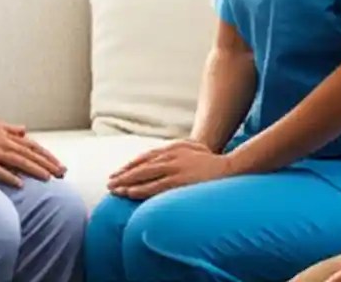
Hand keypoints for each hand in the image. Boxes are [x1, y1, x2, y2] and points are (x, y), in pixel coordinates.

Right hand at [0, 118, 64, 186]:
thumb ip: (8, 129)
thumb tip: (25, 130)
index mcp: (4, 135)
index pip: (31, 146)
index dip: (46, 156)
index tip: (59, 165)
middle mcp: (0, 142)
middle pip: (28, 154)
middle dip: (46, 164)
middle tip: (61, 174)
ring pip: (17, 161)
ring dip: (34, 170)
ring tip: (48, 178)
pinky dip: (9, 177)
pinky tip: (20, 185)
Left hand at [106, 139, 233, 198]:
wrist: (231, 169)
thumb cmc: (214, 162)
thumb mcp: (195, 150)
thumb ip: (180, 152)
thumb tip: (167, 156)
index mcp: (175, 148)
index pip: (147, 156)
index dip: (131, 165)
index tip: (119, 172)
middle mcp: (172, 156)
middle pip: (141, 165)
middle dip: (123, 174)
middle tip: (109, 182)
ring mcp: (175, 168)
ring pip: (144, 175)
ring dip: (126, 182)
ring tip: (113, 189)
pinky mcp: (178, 181)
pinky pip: (154, 186)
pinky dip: (139, 189)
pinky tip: (128, 193)